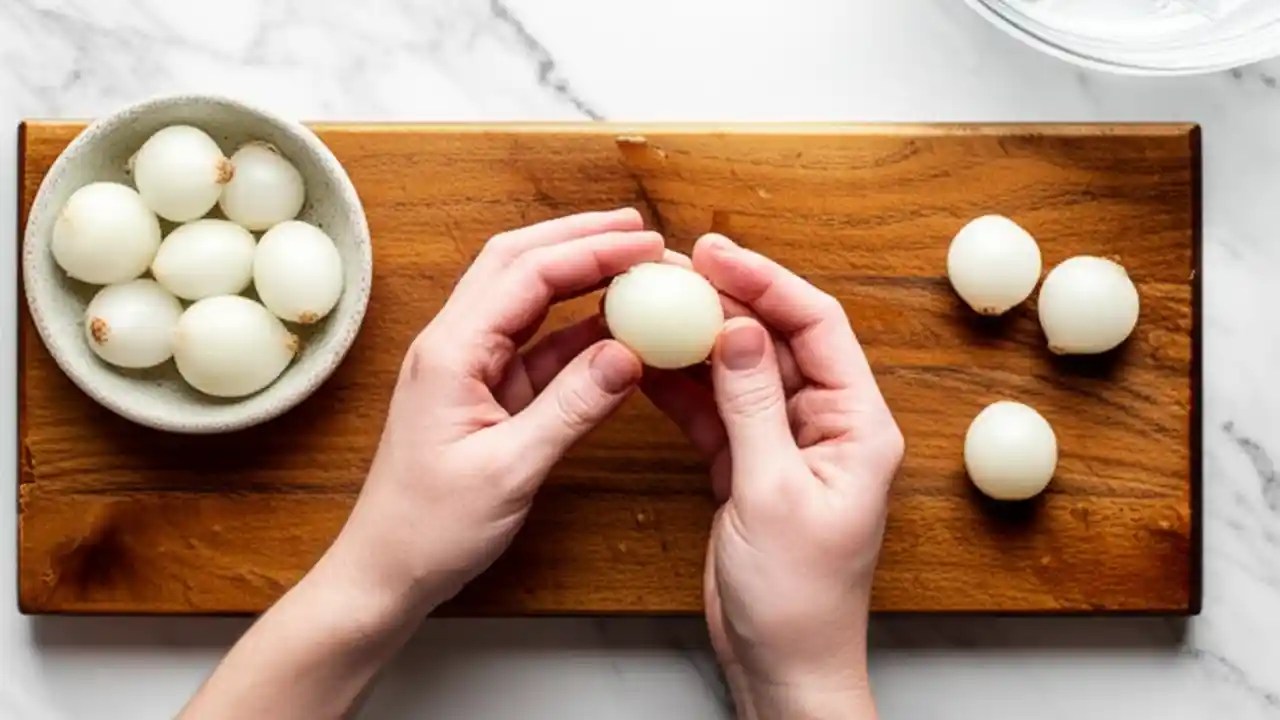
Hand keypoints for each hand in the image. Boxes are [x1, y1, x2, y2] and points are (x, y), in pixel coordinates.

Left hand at [330, 208, 660, 611]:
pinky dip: (575, 329)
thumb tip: (629, 353)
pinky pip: (534, 345)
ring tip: (633, 263)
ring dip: (577, 275)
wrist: (385, 571)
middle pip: (518, 263)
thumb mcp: (509, 470)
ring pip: (525, 297)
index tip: (644, 244)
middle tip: (639, 231)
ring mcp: (467, 366)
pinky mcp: (482, 392)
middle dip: (579, 239)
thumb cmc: (431, 528)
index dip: (590, 250)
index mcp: (450, 352)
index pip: (527, 274)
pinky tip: (614, 327)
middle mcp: (453, 345)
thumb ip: (571, 407)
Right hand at [643, 234, 903, 717]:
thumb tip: (737, 330)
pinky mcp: (749, 466)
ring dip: (697, 340)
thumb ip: (752, 406)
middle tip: (671, 271)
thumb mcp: (771, 492)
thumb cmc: (798, 597)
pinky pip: (715, 410)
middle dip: (725, 301)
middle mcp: (827, 425)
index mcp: (857, 424)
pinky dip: (682, 388)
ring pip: (739, 371)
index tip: (715, 253)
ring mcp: (785, 444)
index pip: (816, 326)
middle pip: (775, 339)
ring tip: (651, 307)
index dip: (766, 281)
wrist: (782, 663)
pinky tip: (647, 364)